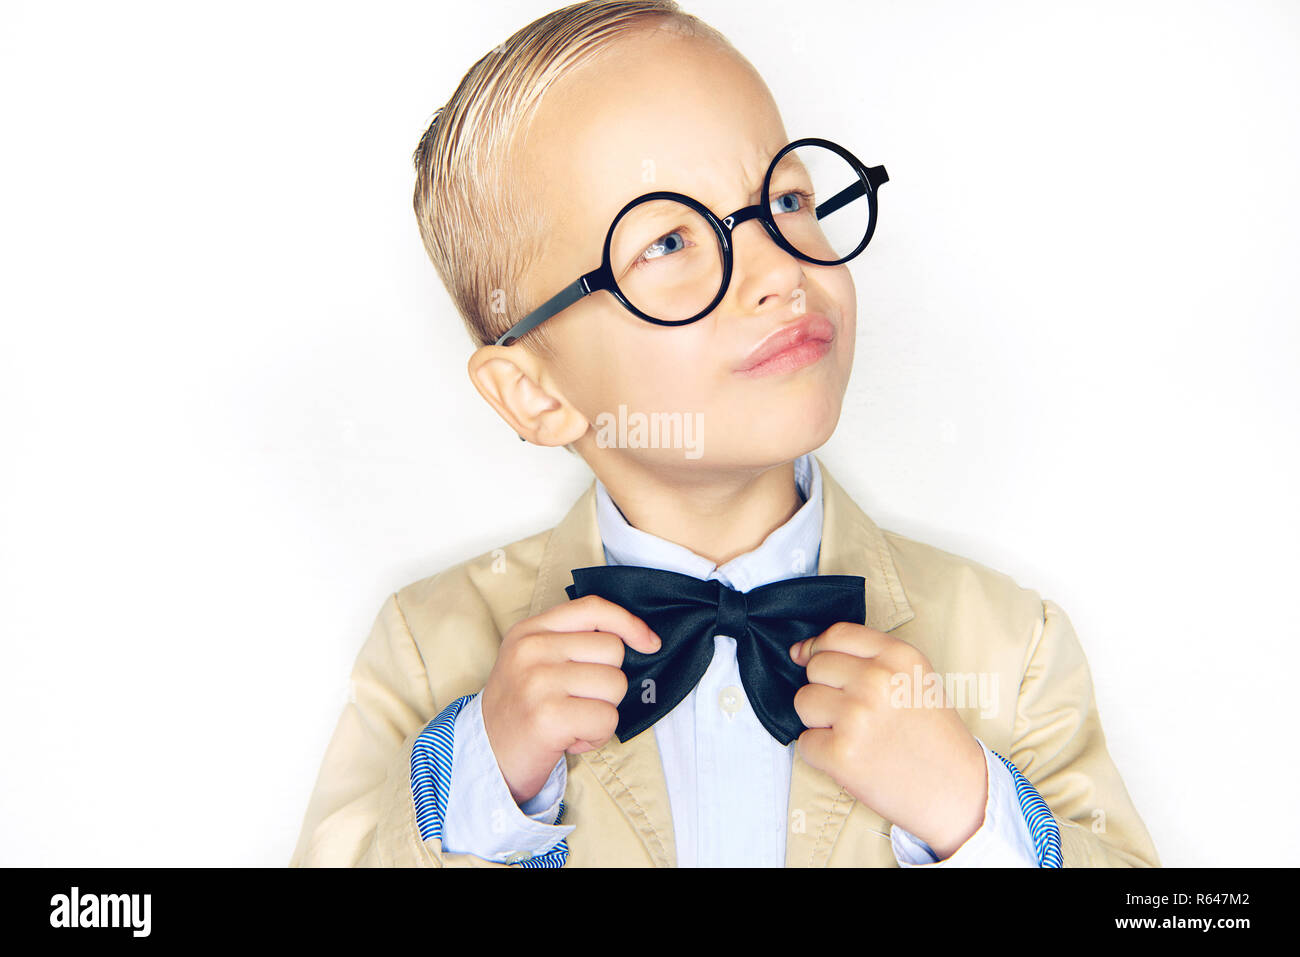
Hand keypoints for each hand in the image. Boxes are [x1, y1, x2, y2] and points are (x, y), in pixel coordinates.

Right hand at [479, 595, 660, 806]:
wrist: (484, 759)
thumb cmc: (521, 710)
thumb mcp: (535, 661)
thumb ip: (574, 642)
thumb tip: (640, 639)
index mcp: (530, 630)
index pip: (593, 609)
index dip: (629, 623)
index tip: (648, 643)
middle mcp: (531, 649)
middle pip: (613, 651)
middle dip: (607, 683)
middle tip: (575, 701)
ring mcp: (538, 681)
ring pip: (615, 685)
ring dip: (602, 712)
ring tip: (571, 720)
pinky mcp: (548, 717)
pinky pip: (607, 719)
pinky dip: (596, 736)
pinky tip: (569, 739)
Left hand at [789, 622, 987, 858]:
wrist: (959, 792)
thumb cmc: (934, 736)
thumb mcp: (915, 678)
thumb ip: (865, 658)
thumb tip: (797, 651)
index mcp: (899, 656)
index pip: (837, 635)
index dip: (819, 649)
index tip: (813, 661)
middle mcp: (877, 681)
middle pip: (816, 668)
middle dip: (826, 690)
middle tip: (855, 714)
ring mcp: (857, 717)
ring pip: (804, 702)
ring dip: (820, 721)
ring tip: (855, 736)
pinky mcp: (841, 754)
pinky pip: (804, 743)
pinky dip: (821, 755)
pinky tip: (853, 760)